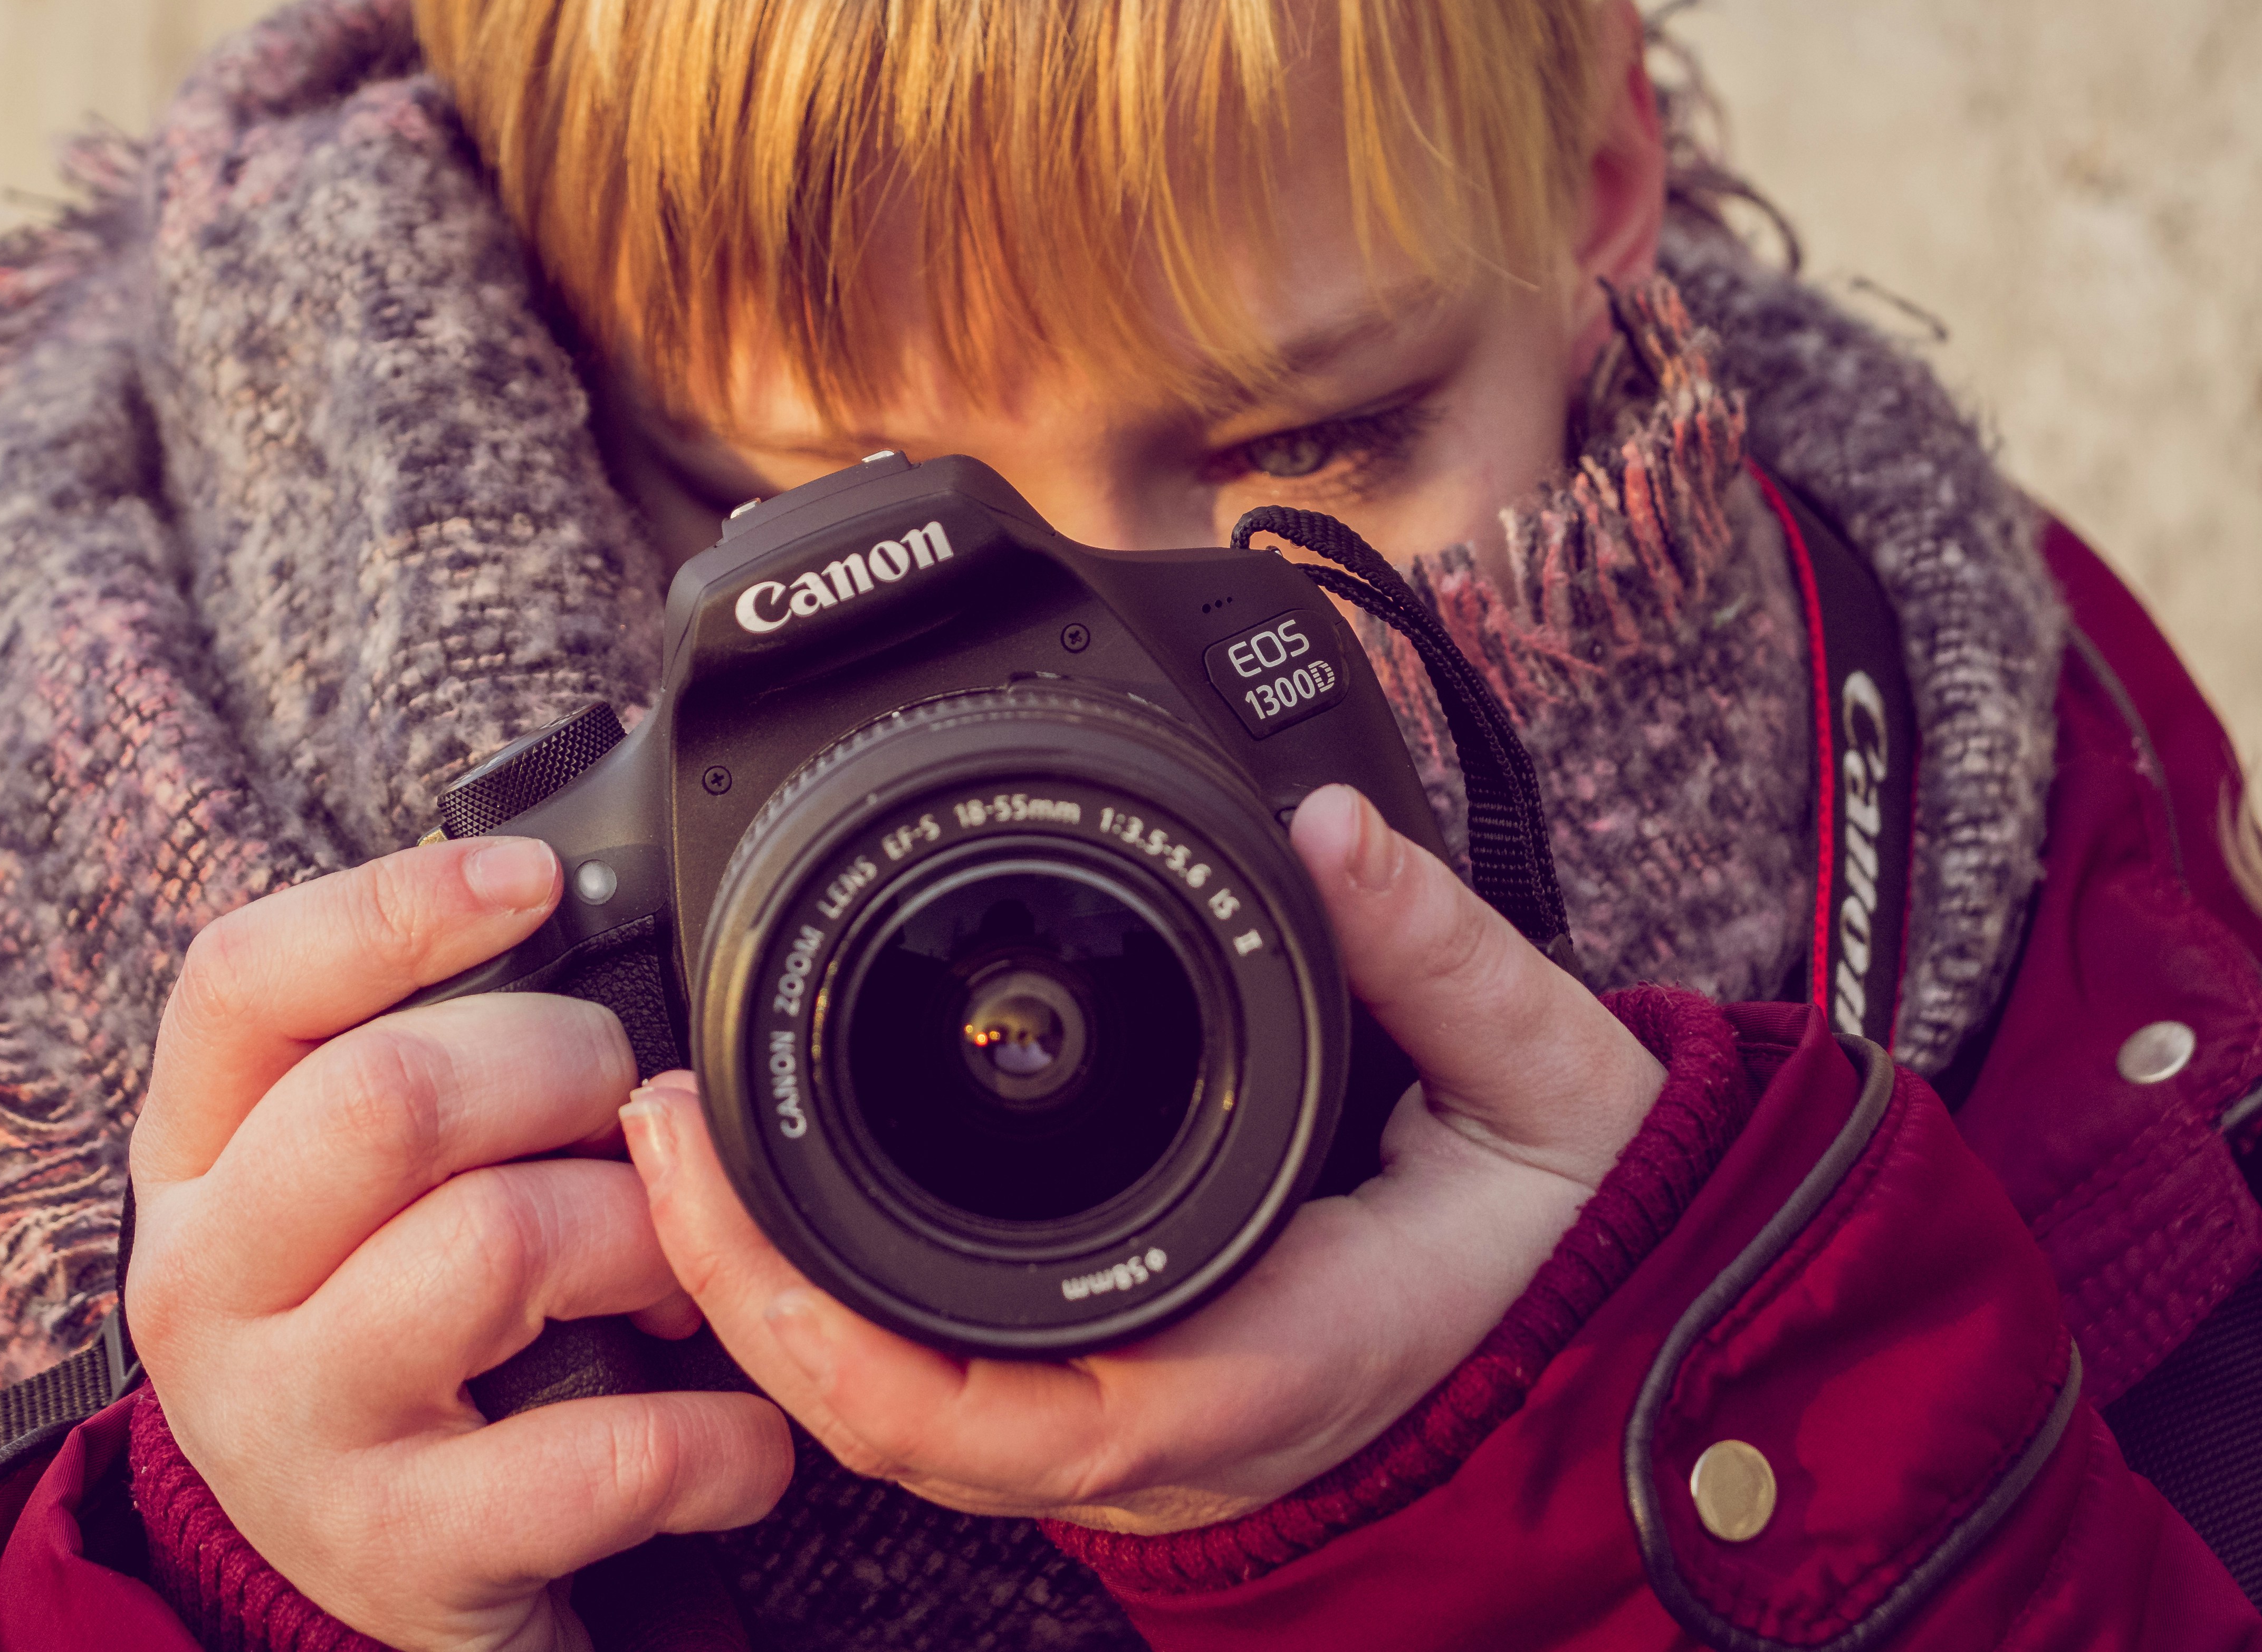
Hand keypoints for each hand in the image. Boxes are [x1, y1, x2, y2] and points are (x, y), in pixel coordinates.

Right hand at [128, 839, 794, 1650]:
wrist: (371, 1587)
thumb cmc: (391, 1333)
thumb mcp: (351, 1192)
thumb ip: (417, 1053)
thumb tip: (567, 908)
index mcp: (192, 1165)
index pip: (243, 980)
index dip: (395, 905)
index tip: (533, 881)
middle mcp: (209, 1288)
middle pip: (385, 1098)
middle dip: (564, 1069)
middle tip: (636, 1112)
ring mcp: (290, 1428)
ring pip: (496, 1245)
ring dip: (645, 1241)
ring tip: (682, 1275)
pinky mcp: (397, 1552)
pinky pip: (598, 1455)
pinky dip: (715, 1436)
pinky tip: (739, 1433)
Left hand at [621, 782, 1664, 1535]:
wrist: (1613, 1335)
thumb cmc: (1568, 1231)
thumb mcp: (1545, 1084)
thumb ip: (1444, 954)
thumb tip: (1330, 826)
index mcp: (1240, 1376)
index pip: (968, 1409)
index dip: (805, 1316)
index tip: (708, 1161)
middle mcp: (1157, 1435)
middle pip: (876, 1420)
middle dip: (732, 1291)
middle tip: (648, 1118)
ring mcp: (1123, 1433)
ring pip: (886, 1415)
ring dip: (765, 1299)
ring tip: (679, 1143)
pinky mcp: (1108, 1393)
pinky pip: (933, 1389)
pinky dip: (830, 1312)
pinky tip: (778, 1202)